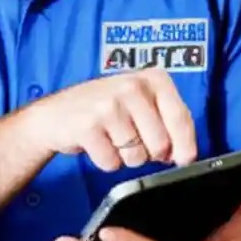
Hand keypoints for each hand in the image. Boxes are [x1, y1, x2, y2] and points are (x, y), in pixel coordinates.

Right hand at [24, 67, 196, 170]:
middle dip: (149, 153)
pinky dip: (105, 161)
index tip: (183, 158)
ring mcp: (108, 104)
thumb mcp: (141, 104)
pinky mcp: (88, 125)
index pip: (181, 117)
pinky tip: (96, 143)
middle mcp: (131, 86)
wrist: (56, 114)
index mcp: (152, 78)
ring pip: (136, 157)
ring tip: (110, 138)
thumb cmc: (105, 111)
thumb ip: (168, 123)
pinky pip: (111, 162)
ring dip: (124, 157)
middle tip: (131, 139)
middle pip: (160, 144)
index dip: (185, 145)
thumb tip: (185, 156)